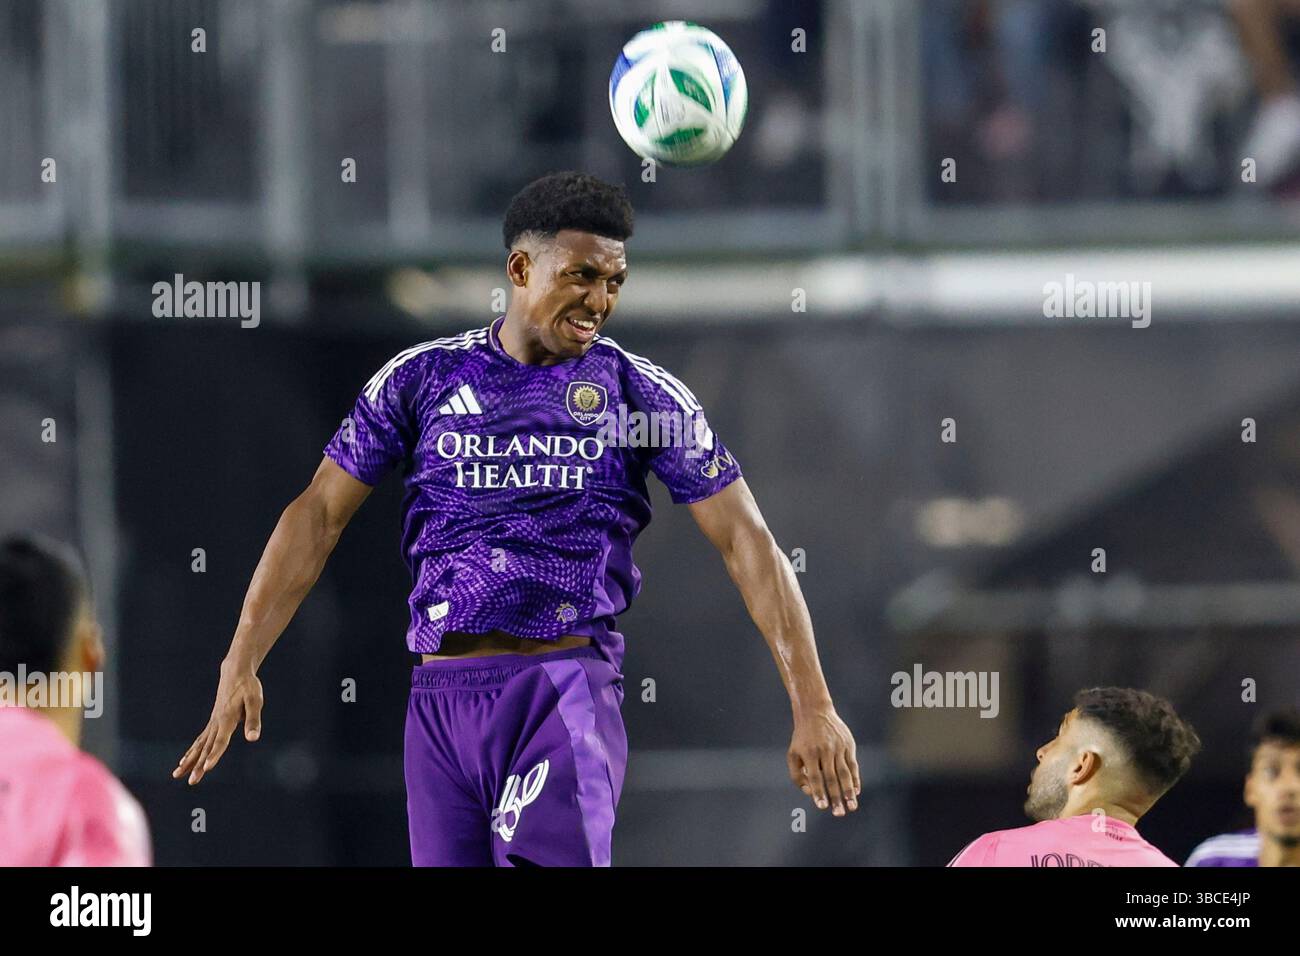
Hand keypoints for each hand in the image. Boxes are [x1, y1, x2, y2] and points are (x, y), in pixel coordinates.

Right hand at [172, 660, 263, 784]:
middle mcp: (217, 723)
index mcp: (227, 719)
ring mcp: (212, 723)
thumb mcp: (255, 701)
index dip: (214, 755)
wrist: (235, 672)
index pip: (221, 741)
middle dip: (198, 765)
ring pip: (199, 745)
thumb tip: (253, 738)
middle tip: (192, 781)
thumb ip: (253, 720)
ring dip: (189, 761)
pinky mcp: (212, 722)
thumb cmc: (248, 686)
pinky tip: (184, 762)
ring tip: (177, 775)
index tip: (207, 768)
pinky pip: (200, 740)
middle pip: (207, 747)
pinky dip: (192, 751)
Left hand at [787, 706, 859, 815]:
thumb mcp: (793, 754)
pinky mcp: (848, 745)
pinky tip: (856, 792)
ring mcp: (838, 748)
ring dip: (848, 792)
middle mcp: (824, 751)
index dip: (818, 792)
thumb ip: (797, 775)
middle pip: (831, 778)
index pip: (814, 777)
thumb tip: (809, 793)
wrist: (815, 712)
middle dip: (835, 797)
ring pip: (844, 773)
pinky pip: (853, 765)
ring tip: (852, 807)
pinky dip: (855, 779)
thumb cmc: (802, 738)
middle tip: (839, 814)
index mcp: (809, 754)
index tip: (822, 807)